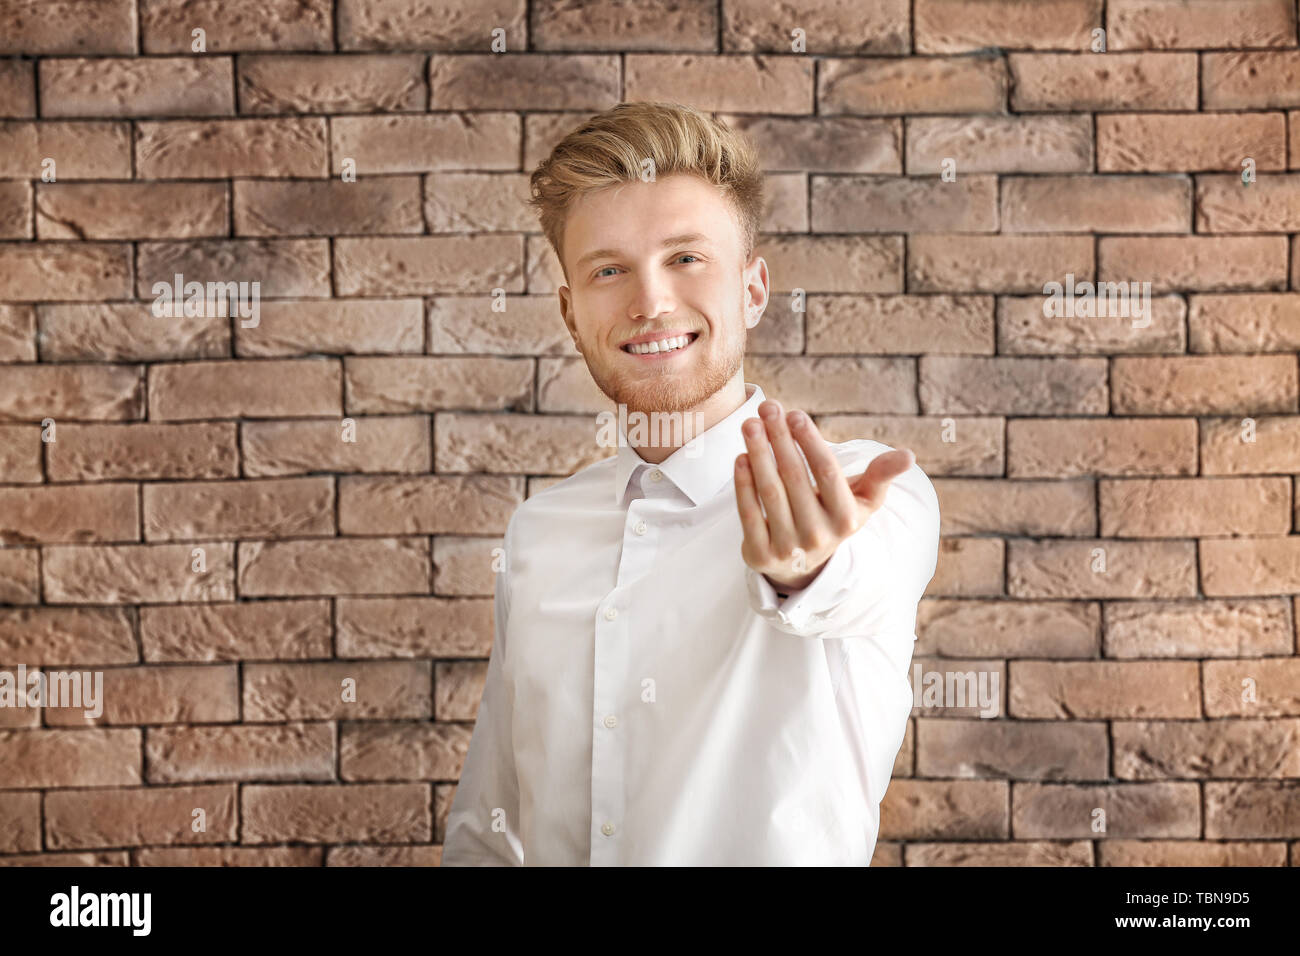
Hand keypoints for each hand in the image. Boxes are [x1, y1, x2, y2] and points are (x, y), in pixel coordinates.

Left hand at [734, 399, 915, 592]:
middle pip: (795, 478)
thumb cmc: (833, 517)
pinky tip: (741, 457)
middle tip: (767, 408)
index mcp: (846, 518)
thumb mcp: (861, 501)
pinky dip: (743, 484)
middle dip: (779, 439)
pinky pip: (749, 514)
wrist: (804, 566)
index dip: (810, 442)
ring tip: (749, 425)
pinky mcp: (760, 555)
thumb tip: (909, 455)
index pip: (827, 472)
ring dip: (758, 454)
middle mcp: (819, 535)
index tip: (796, 414)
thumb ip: (880, 475)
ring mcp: (788, 547)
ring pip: (770, 493)